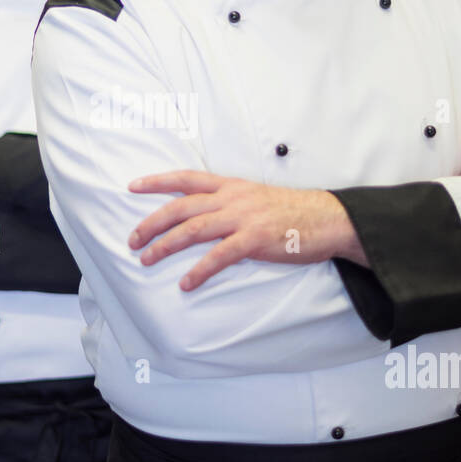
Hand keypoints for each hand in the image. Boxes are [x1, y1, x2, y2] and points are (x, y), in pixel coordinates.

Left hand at [127, 171, 365, 290]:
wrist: (329, 219)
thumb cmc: (294, 212)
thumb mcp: (257, 198)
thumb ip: (232, 203)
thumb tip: (207, 215)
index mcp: (232, 186)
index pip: (187, 178)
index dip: (158, 181)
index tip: (133, 185)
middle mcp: (233, 198)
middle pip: (181, 206)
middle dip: (152, 223)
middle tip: (131, 239)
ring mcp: (243, 217)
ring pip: (193, 229)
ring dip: (165, 245)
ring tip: (146, 259)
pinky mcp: (255, 239)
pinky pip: (219, 256)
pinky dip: (199, 270)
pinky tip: (186, 283)